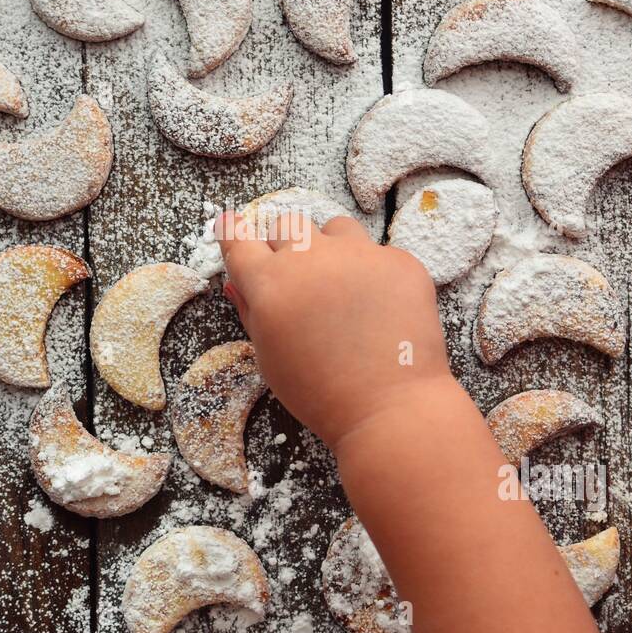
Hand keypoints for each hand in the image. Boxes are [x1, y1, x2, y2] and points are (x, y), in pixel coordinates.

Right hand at [216, 210, 456, 449]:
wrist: (389, 407)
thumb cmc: (320, 393)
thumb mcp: (270, 358)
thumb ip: (250, 312)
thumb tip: (236, 282)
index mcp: (270, 284)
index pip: (240, 240)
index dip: (233, 233)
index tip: (232, 227)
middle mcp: (310, 259)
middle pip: (287, 225)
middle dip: (286, 247)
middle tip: (298, 281)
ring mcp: (359, 255)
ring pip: (335, 229)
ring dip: (331, 250)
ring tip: (342, 289)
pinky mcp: (398, 261)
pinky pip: (377, 253)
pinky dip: (373, 274)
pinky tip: (380, 309)